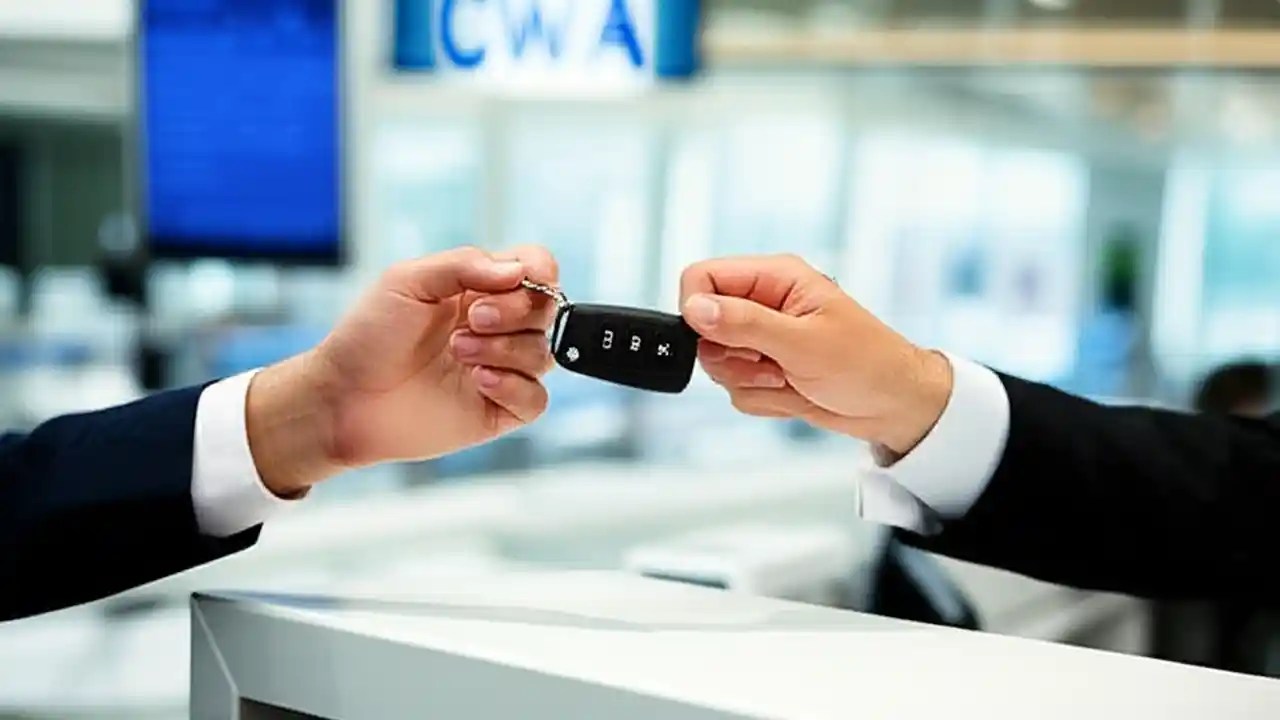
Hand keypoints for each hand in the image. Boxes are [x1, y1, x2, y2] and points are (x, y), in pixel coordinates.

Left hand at [246, 246, 557, 495]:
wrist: (343, 397)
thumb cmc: (367, 337)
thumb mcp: (408, 281)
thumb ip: (464, 265)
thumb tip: (518, 271)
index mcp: (479, 289)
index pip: (536, 269)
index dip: (539, 273)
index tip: (519, 280)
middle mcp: (495, 328)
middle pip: (546, 311)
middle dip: (515, 312)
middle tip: (474, 319)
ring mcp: (499, 369)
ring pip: (543, 354)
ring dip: (505, 349)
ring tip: (458, 352)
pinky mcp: (497, 410)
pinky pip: (536, 398)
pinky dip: (514, 387)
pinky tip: (478, 381)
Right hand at [679, 254, 952, 455]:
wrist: (894, 406)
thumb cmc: (868, 363)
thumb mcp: (803, 341)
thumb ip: (744, 323)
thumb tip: (696, 308)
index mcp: (775, 278)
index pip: (703, 277)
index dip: (698, 309)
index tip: (718, 338)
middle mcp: (764, 304)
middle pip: (703, 326)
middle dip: (732, 356)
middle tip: (770, 362)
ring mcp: (763, 339)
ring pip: (717, 363)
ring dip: (750, 381)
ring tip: (789, 378)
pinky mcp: (764, 370)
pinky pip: (735, 389)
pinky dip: (762, 399)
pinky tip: (795, 391)